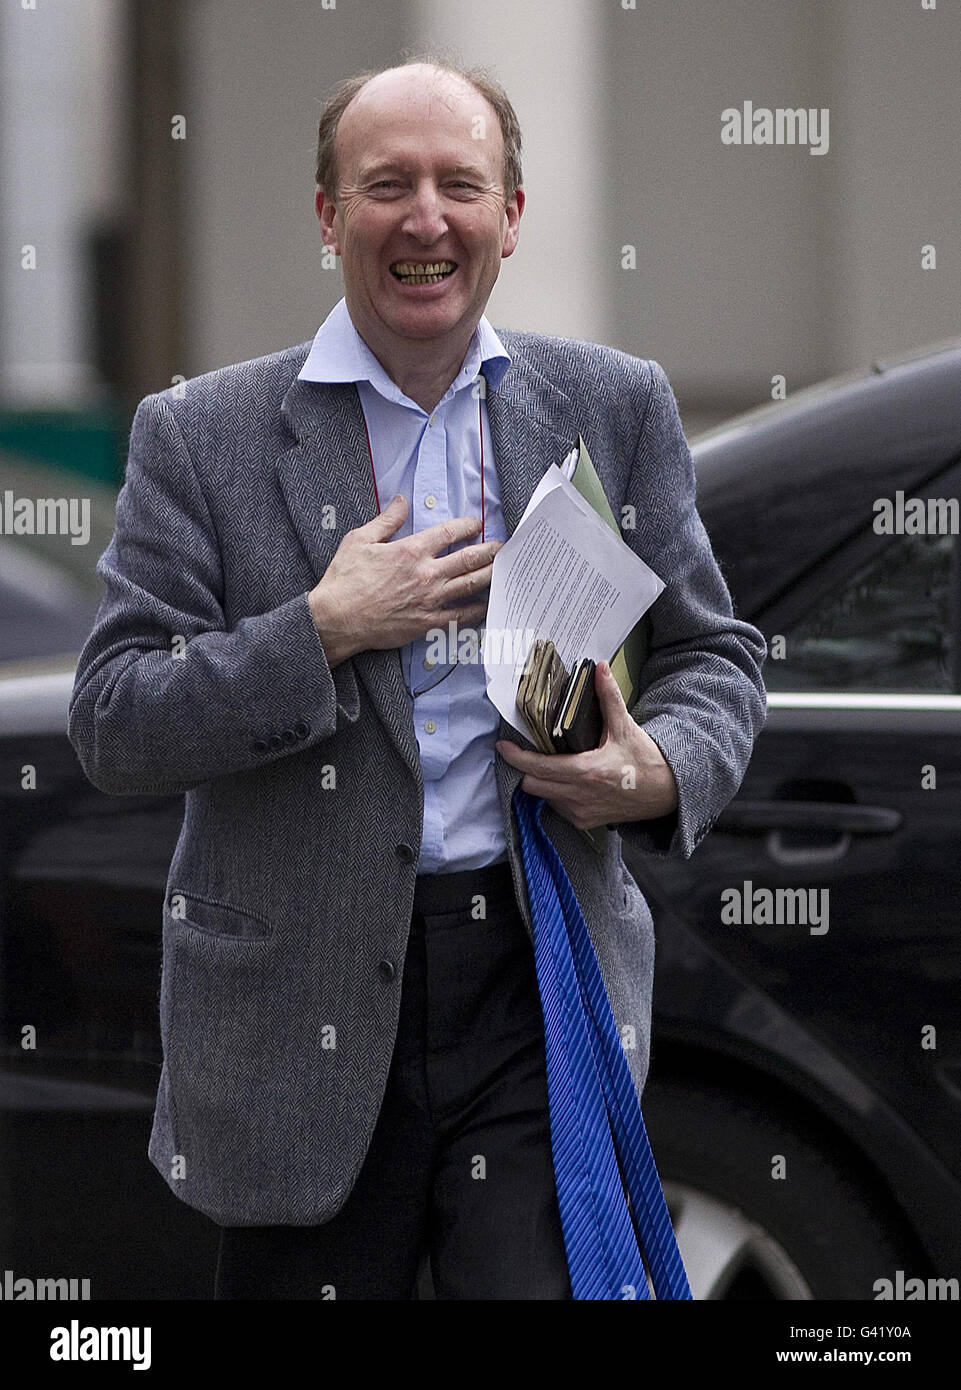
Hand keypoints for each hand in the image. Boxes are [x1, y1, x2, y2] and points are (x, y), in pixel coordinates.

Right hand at [308, 494, 503, 666]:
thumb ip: (386, 520)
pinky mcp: (427, 623)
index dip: (467, 526)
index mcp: (411, 551)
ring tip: (503, 569)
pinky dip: (477, 610)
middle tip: (503, 546)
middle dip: (489, 550)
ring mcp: (430, 599)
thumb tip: (401, 501)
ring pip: (470, 585)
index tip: (476, 524)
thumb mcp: (360, 540)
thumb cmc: (345, 580)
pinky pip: (460, 616)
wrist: (337, 619)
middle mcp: (426, 574)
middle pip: (469, 558)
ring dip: (490, 575)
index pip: (449, 533)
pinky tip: (487, 605)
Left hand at [496, 660, 678, 831]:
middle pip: (532, 785)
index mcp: (587, 772)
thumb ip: (609, 697)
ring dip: (541, 781)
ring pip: (543, 798)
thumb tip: (600, 668)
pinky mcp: (584, 822)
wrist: (666, 794)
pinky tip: (566, 780)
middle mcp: (580, 796)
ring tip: (549, 764)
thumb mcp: (626, 728)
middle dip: (525, 769)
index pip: (539, 768)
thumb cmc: (646, 762)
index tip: (503, 746)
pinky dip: (555, 794)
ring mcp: (581, 812)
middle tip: (525, 752)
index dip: (516, 757)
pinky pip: (557, 808)